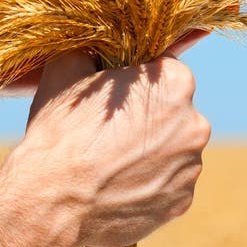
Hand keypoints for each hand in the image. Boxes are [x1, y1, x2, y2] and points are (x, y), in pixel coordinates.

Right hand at [0, 50, 210, 246]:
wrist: (51, 204)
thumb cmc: (61, 133)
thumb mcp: (67, 69)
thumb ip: (91, 48)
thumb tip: (93, 42)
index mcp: (177, 84)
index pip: (161, 66)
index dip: (132, 75)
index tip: (110, 93)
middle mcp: (195, 125)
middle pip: (170, 109)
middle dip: (145, 113)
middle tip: (106, 128)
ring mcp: (190, 168)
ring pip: (170, 147)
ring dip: (148, 149)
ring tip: (109, 159)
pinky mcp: (181, 202)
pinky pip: (167, 182)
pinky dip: (148, 181)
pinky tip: (117, 183)